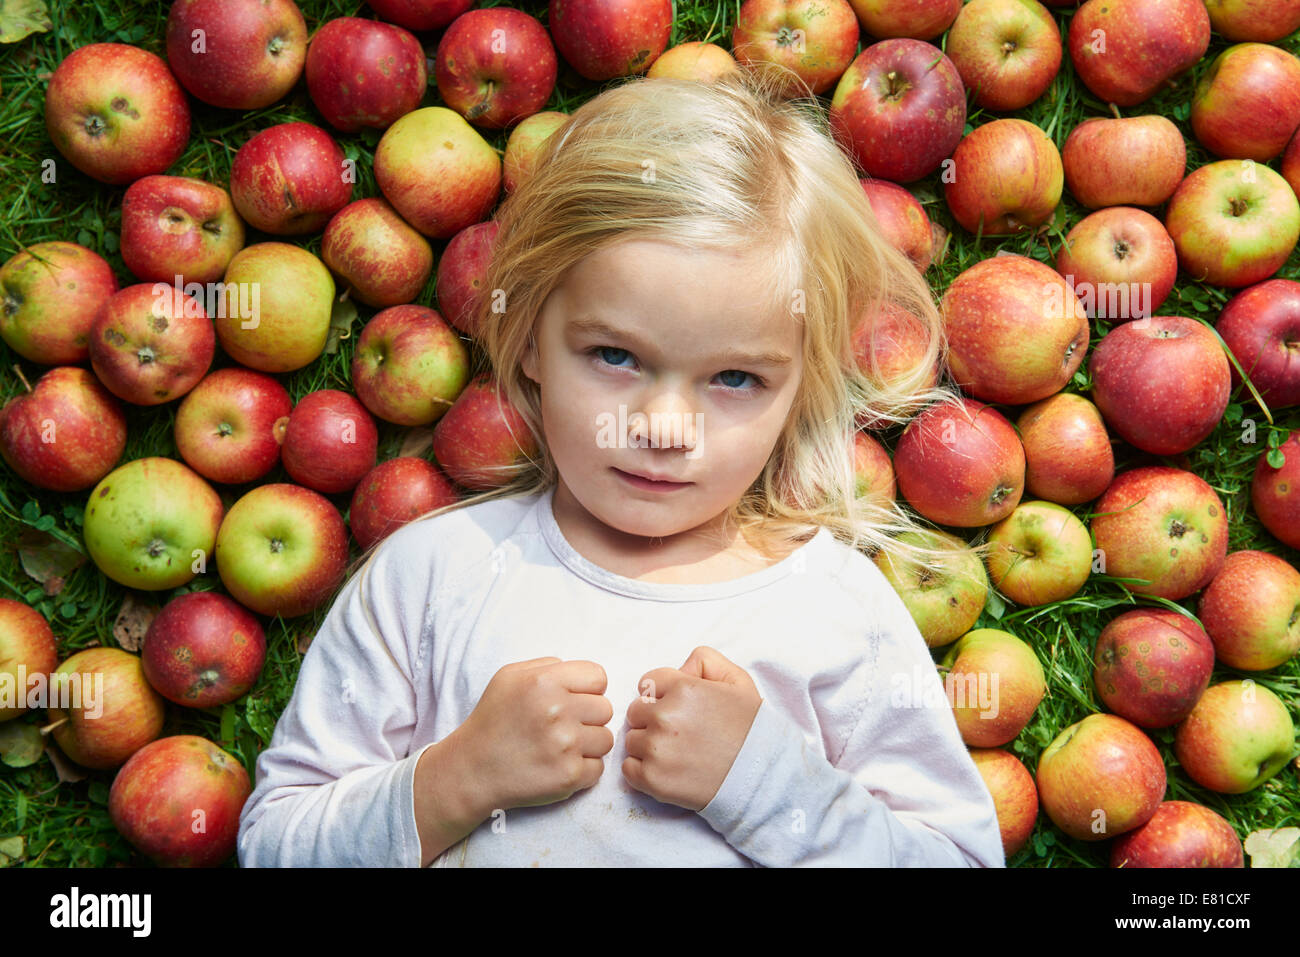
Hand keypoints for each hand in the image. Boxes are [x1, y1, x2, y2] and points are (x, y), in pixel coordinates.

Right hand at [451, 657, 614, 813]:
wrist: (471, 770)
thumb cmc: (492, 720)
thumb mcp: (509, 677)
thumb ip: (547, 666)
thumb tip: (581, 674)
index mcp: (545, 681)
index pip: (599, 678)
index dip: (587, 690)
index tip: (571, 701)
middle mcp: (558, 710)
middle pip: (605, 709)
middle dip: (588, 718)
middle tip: (561, 727)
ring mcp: (565, 745)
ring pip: (605, 740)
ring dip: (588, 745)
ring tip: (559, 747)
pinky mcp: (569, 775)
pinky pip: (598, 769)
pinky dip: (582, 770)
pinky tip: (558, 766)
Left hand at [623, 646, 762, 811]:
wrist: (762, 778)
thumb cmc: (751, 729)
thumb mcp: (738, 681)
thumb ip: (705, 660)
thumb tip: (679, 668)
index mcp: (683, 688)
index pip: (648, 683)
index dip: (664, 695)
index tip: (680, 710)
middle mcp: (665, 716)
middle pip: (636, 711)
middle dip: (653, 719)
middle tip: (680, 733)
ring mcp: (657, 749)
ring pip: (632, 740)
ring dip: (648, 745)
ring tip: (678, 754)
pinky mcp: (652, 779)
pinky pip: (628, 769)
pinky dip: (642, 770)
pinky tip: (668, 770)